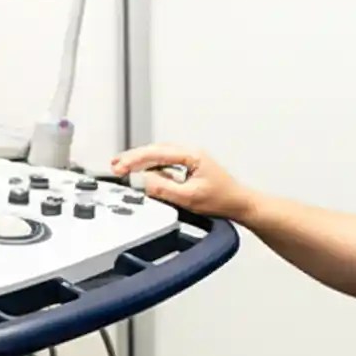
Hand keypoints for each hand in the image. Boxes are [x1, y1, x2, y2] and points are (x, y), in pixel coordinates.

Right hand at [110, 143, 255, 221]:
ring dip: (141, 161)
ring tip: (123, 166)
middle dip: (133, 157)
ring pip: (159, 155)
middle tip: (115, 165)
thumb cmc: (222, 200)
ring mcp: (190, 160)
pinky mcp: (189, 168)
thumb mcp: (189, 198)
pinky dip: (151, 166)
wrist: (240, 204)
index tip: (120, 167)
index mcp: (190, 155)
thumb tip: (145, 181)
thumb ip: (164, 189)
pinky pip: (165, 163)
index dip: (134, 160)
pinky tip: (143, 172)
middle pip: (155, 150)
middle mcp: (189, 153)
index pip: (156, 153)